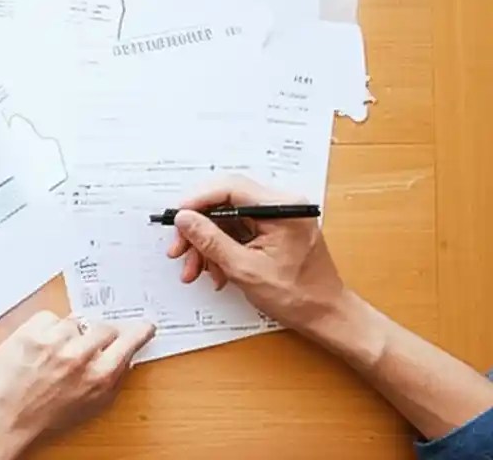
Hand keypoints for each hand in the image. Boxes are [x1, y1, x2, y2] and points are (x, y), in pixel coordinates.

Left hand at [0, 311, 154, 459]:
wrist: (5, 416)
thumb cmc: (44, 415)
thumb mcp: (89, 404)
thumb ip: (109, 379)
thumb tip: (124, 357)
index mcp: (98, 377)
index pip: (128, 343)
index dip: (137, 332)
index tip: (143, 326)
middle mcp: (79, 357)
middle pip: (103, 327)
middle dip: (98, 333)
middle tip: (87, 341)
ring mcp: (54, 342)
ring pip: (73, 321)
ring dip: (67, 333)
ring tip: (53, 353)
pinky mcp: (31, 333)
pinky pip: (48, 316)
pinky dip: (45, 327)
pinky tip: (39, 345)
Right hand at [166, 174, 346, 333]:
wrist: (326, 315)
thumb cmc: (298, 297)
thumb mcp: (246, 270)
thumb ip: (211, 240)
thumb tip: (184, 218)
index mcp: (283, 209)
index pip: (230, 188)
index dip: (197, 201)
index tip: (176, 218)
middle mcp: (282, 205)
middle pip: (225, 202)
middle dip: (198, 228)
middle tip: (179, 250)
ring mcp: (278, 217)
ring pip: (227, 219)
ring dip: (207, 243)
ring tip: (194, 269)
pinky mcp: (273, 229)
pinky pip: (237, 230)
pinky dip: (221, 248)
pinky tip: (214, 270)